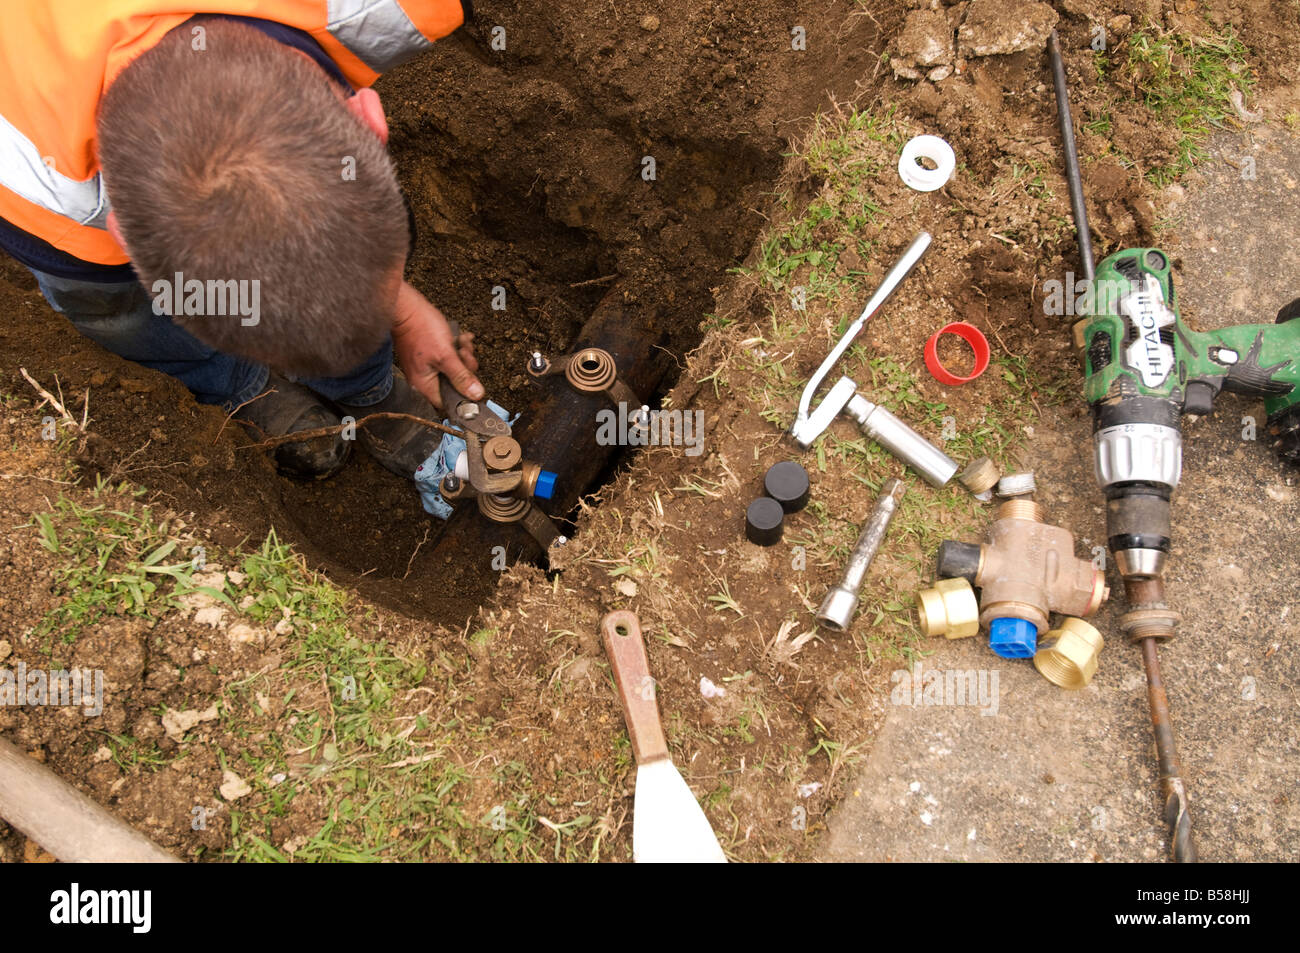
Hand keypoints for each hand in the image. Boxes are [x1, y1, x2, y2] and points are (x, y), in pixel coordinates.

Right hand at [391, 281, 482, 406]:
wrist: (407, 307)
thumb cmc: (420, 329)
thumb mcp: (446, 356)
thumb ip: (461, 377)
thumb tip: (476, 395)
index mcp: (424, 385)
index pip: (448, 402)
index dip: (464, 395)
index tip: (476, 385)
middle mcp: (424, 379)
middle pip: (454, 384)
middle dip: (465, 368)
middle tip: (465, 355)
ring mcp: (427, 366)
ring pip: (454, 369)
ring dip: (463, 355)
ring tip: (461, 343)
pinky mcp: (430, 354)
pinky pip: (449, 357)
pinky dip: (456, 348)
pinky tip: (460, 339)